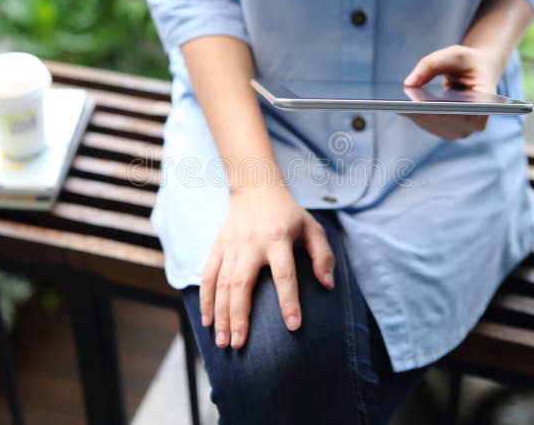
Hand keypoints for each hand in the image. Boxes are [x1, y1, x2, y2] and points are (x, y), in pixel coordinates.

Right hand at [200, 185, 334, 348]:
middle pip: (242, 284)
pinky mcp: (217, 247)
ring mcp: (231, 246)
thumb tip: (328, 286)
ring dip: (221, 315)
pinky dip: (206, 300)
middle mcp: (251, 244)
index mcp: (278, 239)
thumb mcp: (312, 228)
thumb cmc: (289, 214)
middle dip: (239, 316)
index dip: (289, 301)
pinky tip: (207, 322)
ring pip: (221, 284)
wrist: (256, 188)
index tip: (293, 327)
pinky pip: (208, 276)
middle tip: (239, 345)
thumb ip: (323, 256)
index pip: (285, 275)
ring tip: (223, 342)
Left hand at [403, 45, 504, 139]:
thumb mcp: (454, 54)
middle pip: (444, 121)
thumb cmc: (469, 62)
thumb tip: (408, 84)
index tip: (422, 107)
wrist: (477, 72)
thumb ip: (431, 64)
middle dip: (422, 111)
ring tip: (395, 105)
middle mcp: (475, 124)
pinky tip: (400, 106)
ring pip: (433, 124)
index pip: (465, 112)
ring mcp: (461, 131)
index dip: (443, 111)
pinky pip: (427, 124)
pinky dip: (414, 114)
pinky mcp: (446, 131)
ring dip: (415, 114)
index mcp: (488, 104)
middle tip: (399, 105)